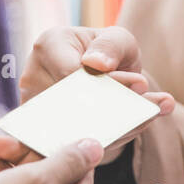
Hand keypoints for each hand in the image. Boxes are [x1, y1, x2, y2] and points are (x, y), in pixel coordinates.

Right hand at [7, 25, 173, 163]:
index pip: (73, 72)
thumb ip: (112, 46)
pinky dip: (108, 138)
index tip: (141, 85)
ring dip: (114, 129)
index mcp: (47, 45)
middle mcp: (32, 77)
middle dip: (113, 109)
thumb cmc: (108, 53)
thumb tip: (98, 64)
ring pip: (74, 128)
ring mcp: (34, 108)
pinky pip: (75, 143)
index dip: (105, 83)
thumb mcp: (118, 40)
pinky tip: (135, 129)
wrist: (100, 75)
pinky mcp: (43, 132)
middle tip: (151, 111)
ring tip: (149, 118)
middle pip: (71, 104)